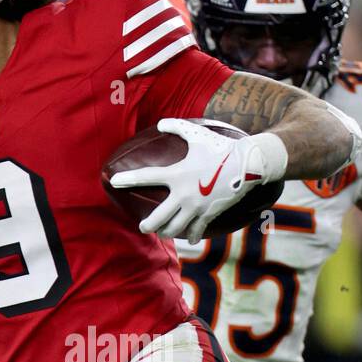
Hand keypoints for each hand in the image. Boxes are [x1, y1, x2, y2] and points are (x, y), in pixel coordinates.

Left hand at [111, 117, 286, 244]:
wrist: (248, 165)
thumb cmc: (221, 147)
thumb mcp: (197, 134)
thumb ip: (177, 127)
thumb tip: (160, 123)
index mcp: (177, 174)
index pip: (146, 176)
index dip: (128, 179)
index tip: (113, 181)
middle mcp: (184, 194)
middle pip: (158, 217)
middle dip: (148, 225)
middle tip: (143, 227)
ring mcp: (197, 207)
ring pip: (175, 228)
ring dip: (166, 232)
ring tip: (163, 232)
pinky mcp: (209, 214)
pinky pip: (196, 231)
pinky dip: (191, 236)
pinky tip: (189, 238)